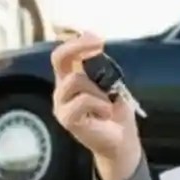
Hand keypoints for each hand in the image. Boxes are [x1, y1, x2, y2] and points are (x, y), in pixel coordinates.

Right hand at [50, 32, 140, 179]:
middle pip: (58, 58)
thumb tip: (96, 49)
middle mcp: (62, 89)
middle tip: (99, 43)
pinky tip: (105, 113)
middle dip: (78, 46)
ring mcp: (61, 104)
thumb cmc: (116, 111)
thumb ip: (101, 68)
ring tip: (108, 102)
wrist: (121, 140)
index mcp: (71, 78)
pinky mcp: (66, 118)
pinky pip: (82, 100)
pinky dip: (100, 104)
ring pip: (76, 80)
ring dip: (99, 89)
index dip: (77, 42)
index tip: (97, 38)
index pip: (63, 54)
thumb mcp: (111, 84)